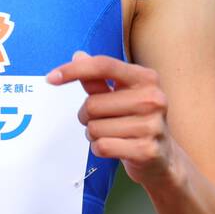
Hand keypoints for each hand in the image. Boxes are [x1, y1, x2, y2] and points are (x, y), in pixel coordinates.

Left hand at [46, 50, 177, 188]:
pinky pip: (102, 146)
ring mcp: (152, 125)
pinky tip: (116, 148)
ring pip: (94, 128)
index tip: (51, 77)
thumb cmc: (137, 122)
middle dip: (87, 116)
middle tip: (103, 121)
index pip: (103, 66)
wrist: (163, 158)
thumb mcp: (121, 96)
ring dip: (94, 134)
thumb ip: (98, 79)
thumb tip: (78, 55)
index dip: (73, 70)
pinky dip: (100, 149)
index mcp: (146, 78)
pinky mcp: (146, 149)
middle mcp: (153, 98)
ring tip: (113, 135)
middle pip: (91, 104)